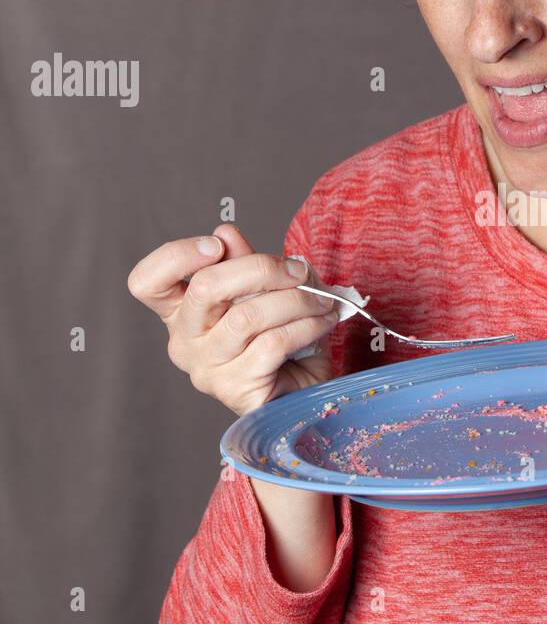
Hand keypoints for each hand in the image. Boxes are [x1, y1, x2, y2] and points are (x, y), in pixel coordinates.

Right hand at [127, 222, 339, 416]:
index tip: (218, 246)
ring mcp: (206, 370)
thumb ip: (242, 262)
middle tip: (298, 271)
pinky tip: (322, 322)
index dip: (176, 256)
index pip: (146, 283)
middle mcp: (184, 342)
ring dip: (295, 301)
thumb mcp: (263, 292)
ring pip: (246, 317)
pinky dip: (306, 326)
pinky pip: (272, 344)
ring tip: (320, 301)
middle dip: (261, 269)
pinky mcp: (236, 390)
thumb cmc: (282, 339)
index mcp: (181, 313)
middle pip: (205, 288)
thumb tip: (225, 232)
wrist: (306, 391)